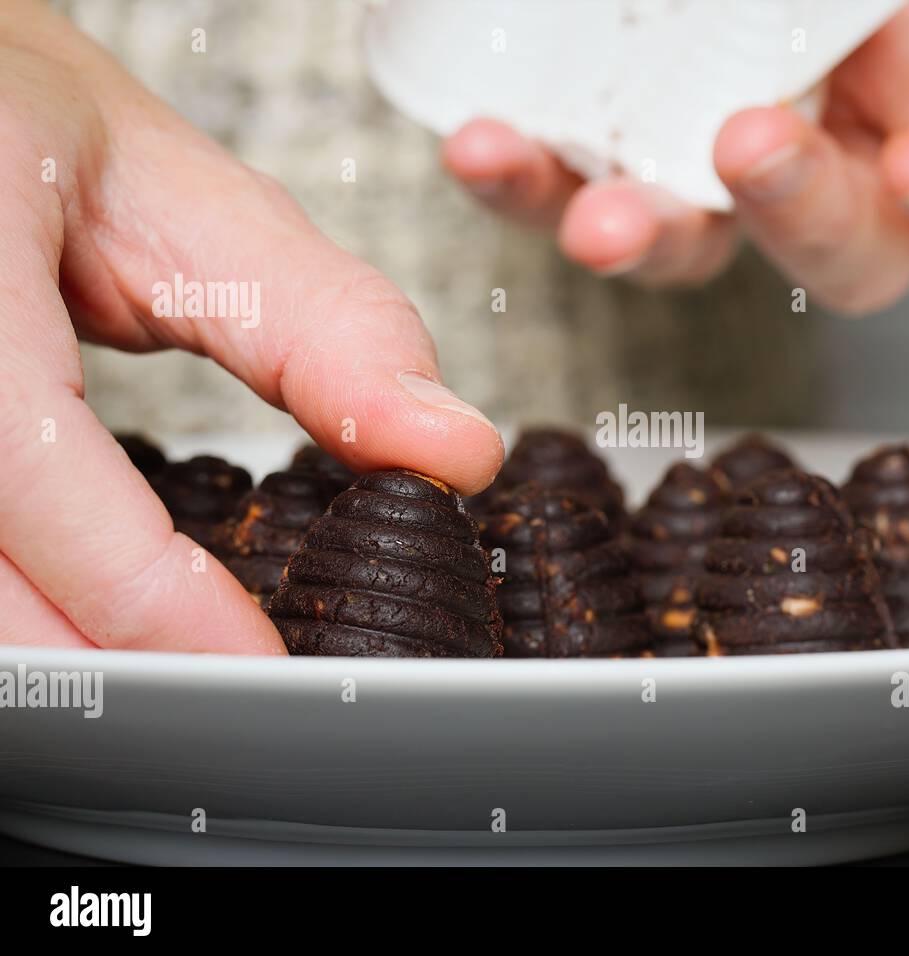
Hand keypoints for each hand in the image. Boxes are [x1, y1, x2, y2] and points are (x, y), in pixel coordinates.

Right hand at [0, 1, 501, 653]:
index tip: (257, 666)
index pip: (28, 463)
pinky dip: (40, 614)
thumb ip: (332, 330)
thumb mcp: (208, 211)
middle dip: (109, 663)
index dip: (141, 589)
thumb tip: (452, 451)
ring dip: (70, 659)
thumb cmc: (55, 141)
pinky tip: (113, 631)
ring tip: (192, 681)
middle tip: (242, 704)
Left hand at [441, 0, 908, 314]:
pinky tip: (486, 146)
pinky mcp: (594, 172)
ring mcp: (700, 180)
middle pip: (852, 256)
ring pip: (693, 254)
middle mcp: (816, 159)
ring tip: (601, 222)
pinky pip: (561, 202)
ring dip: (649, 240)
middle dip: (807, 215)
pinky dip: (524, 184)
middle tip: (752, 147)